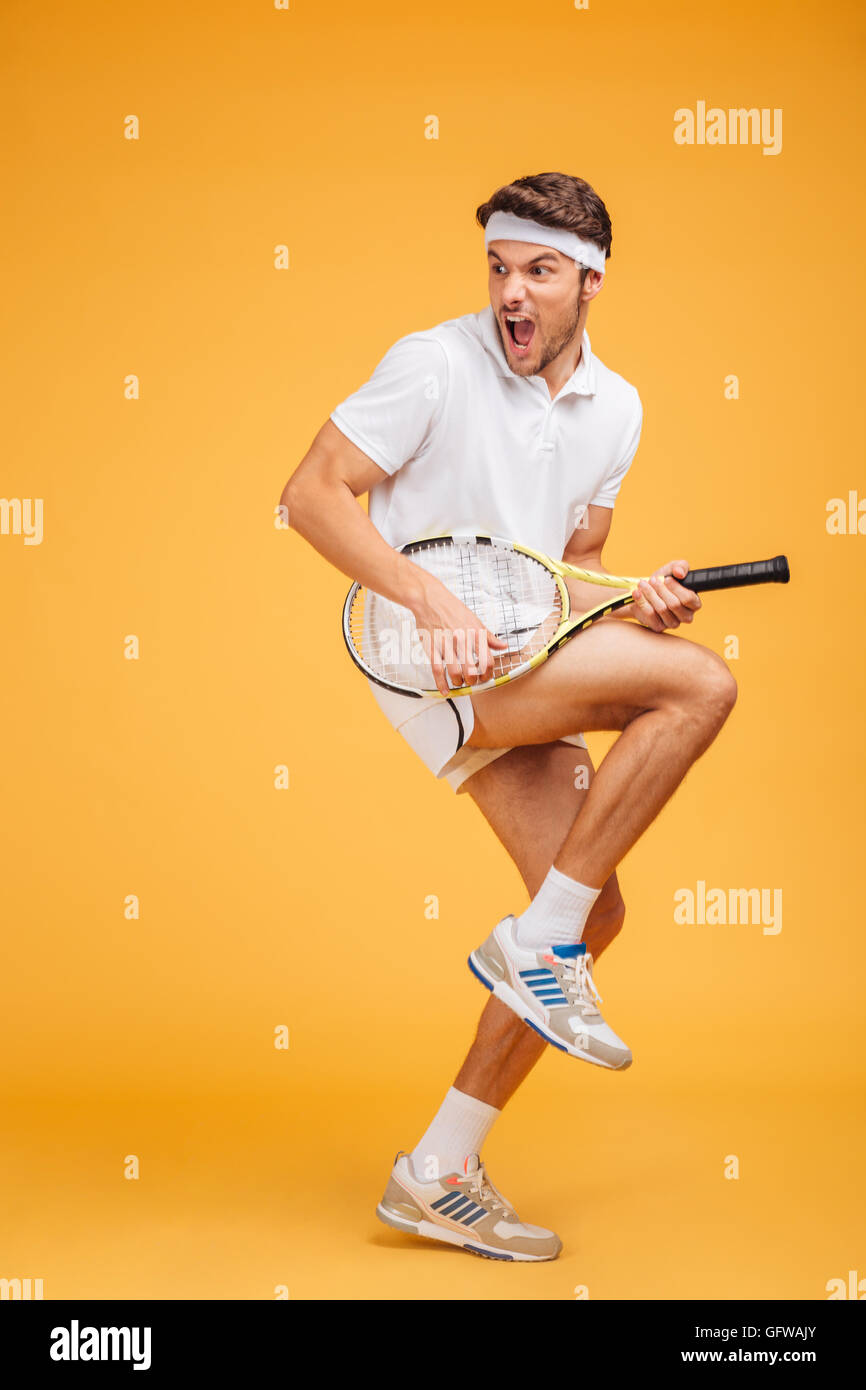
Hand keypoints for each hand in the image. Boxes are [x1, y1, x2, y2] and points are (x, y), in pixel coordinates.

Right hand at [409, 575, 510, 696]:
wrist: (430, 600)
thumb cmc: (451, 609)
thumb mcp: (475, 620)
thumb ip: (488, 636)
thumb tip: (502, 645)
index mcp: (474, 634)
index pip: (487, 660)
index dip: (488, 673)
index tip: (485, 677)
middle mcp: (462, 640)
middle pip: (472, 670)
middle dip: (473, 680)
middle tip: (472, 681)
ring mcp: (446, 645)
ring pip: (455, 672)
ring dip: (459, 682)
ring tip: (459, 682)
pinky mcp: (432, 648)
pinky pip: (437, 670)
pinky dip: (441, 683)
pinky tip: (445, 690)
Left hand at [630, 560, 701, 631]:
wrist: (644, 592)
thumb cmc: (662, 581)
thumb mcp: (672, 569)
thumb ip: (680, 566)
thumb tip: (680, 573)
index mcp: (694, 603)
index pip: (689, 598)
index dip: (676, 588)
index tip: (666, 579)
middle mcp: (686, 616)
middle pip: (674, 604)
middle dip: (661, 589)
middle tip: (652, 580)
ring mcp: (673, 623)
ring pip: (662, 609)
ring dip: (650, 594)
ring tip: (643, 584)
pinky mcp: (659, 627)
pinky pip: (650, 615)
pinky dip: (642, 601)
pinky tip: (637, 592)